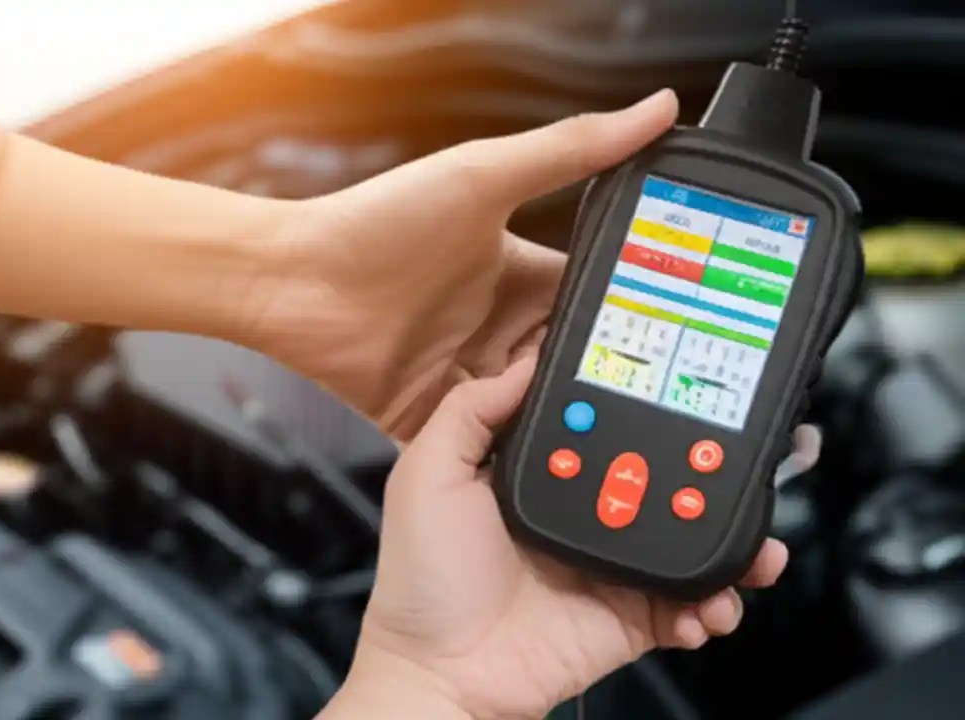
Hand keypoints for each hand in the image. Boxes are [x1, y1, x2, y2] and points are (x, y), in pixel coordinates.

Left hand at [254, 90, 678, 441]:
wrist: (292, 283)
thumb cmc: (375, 223)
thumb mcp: (484, 177)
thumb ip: (569, 150)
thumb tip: (653, 109)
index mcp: (513, 270)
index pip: (586, 295)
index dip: (627, 313)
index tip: (678, 332)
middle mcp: (491, 323)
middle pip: (565, 358)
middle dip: (601, 378)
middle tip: (655, 403)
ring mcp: (461, 372)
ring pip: (529, 406)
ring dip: (558, 420)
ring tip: (608, 442)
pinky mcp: (428, 414)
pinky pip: (480, 443)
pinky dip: (507, 452)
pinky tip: (541, 465)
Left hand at [322, 358, 797, 718]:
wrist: (442, 670)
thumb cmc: (425, 576)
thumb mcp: (429, 473)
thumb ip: (474, 410)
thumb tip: (531, 361)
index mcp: (547, 475)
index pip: (610, 427)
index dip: (650, 406)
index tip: (692, 383)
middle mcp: (588, 513)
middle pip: (668, 478)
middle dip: (719, 469)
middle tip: (758, 461)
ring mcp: (615, 566)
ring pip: (694, 538)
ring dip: (737, 540)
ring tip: (757, 547)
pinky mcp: (634, 617)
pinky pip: (691, 603)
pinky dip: (714, 603)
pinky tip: (710, 605)